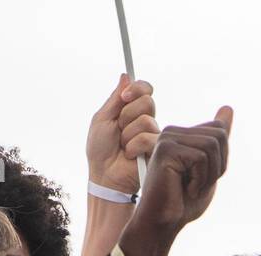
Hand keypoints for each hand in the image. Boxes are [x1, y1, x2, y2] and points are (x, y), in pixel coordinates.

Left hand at [88, 75, 158, 194]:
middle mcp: (146, 120)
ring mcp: (154, 135)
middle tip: (119, 129)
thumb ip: (115, 98)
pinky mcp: (159, 150)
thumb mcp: (103, 118)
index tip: (124, 98)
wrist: (104, 174)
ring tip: (123, 146)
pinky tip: (130, 155)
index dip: (138, 89)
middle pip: (147, 102)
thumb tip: (125, 76)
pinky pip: (148, 138)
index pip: (145, 89)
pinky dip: (133, 146)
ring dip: (128, 134)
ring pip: (147, 121)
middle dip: (127, 115)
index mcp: (132, 110)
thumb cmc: (101, 149)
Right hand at [120, 106, 232, 255]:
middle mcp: (173, 131)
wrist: (165, 221)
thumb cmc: (185, 201)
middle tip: (199, 183)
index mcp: (182, 135)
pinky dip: (200, 179)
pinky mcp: (165, 149)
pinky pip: (200, 158)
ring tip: (192, 186)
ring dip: (209, 174)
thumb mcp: (210, 169)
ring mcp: (167, 138)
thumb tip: (228, 107)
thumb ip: (218, 141)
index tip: (204, 176)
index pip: (220, 131)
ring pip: (211, 146)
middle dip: (218, 166)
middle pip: (219, 136)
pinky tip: (186, 188)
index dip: (221, 160)